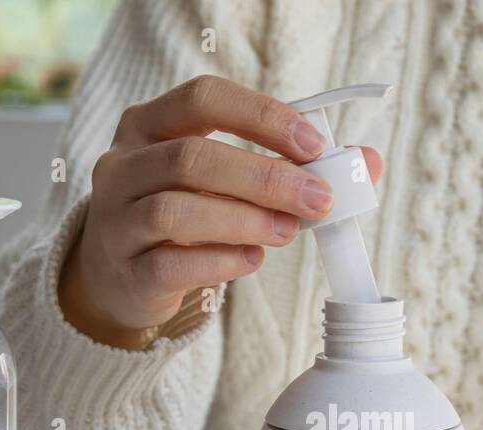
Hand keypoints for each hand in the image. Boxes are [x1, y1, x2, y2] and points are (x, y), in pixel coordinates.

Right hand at [59, 74, 381, 348]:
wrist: (120, 276)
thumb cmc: (184, 216)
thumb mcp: (225, 180)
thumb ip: (288, 166)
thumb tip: (365, 163)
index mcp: (148, 124)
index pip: (202, 99)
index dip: (261, 117)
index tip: (314, 144)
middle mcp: (123, 166)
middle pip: (193, 158)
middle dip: (266, 177)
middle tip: (318, 199)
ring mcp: (117, 220)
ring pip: (176, 211)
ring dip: (245, 219)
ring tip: (288, 232)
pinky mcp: (126, 271)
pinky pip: (172, 265)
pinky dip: (221, 261)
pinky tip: (252, 259)